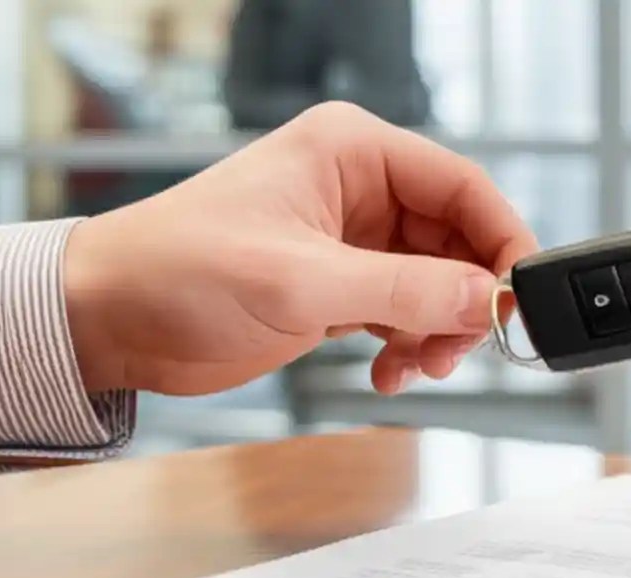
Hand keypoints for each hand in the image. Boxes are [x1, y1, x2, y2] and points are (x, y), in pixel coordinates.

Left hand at [63, 102, 536, 396]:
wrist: (110, 321)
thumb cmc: (177, 270)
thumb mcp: (300, 281)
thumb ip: (403, 289)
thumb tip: (484, 298)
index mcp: (352, 153)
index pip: (461, 186)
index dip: (502, 241)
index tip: (519, 297)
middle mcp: (359, 190)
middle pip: (457, 240)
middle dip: (466, 298)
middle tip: (461, 346)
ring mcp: (351, 240)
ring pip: (437, 282)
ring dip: (439, 329)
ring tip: (419, 363)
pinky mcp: (339, 285)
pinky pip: (405, 311)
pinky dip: (409, 344)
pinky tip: (388, 370)